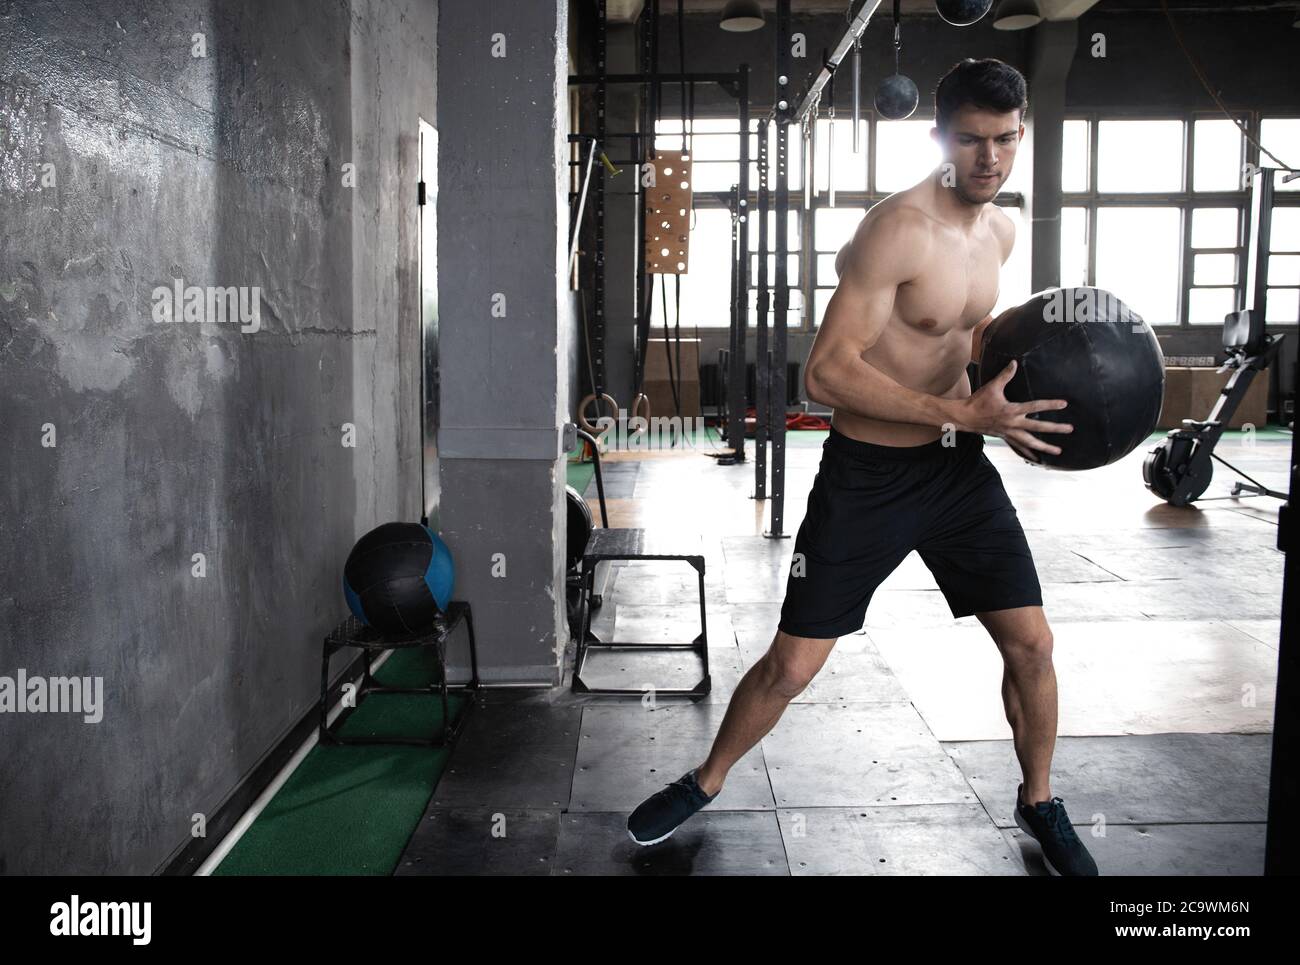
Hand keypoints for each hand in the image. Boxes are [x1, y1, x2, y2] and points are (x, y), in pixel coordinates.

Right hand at [957, 359, 1072, 456]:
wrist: (964, 417)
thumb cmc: (978, 401)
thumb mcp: (992, 387)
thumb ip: (1005, 375)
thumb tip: (1015, 363)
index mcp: (1011, 410)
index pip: (1034, 407)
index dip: (1050, 405)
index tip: (1064, 404)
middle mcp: (1012, 424)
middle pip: (1037, 428)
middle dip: (1054, 429)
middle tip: (1069, 429)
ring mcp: (1009, 433)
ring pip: (1030, 442)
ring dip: (1045, 447)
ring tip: (1058, 452)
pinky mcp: (1005, 437)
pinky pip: (1019, 447)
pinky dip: (1028, 453)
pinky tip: (1037, 459)